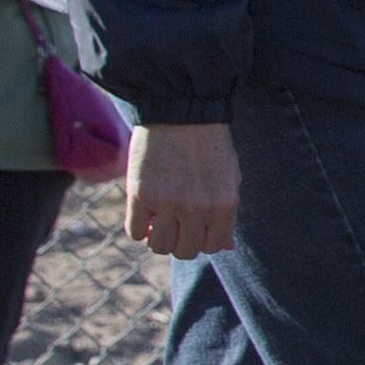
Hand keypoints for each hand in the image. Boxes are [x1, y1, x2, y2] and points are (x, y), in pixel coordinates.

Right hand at [122, 119, 239, 257]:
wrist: (181, 112)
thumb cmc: (209, 146)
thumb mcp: (230, 178)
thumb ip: (227, 215)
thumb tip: (227, 248)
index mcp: (225, 206)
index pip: (213, 247)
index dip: (203, 240)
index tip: (196, 228)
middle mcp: (197, 209)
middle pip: (184, 251)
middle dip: (180, 241)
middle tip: (176, 223)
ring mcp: (167, 204)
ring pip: (158, 246)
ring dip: (158, 238)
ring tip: (159, 220)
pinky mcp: (140, 195)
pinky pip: (135, 232)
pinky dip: (139, 227)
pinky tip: (144, 212)